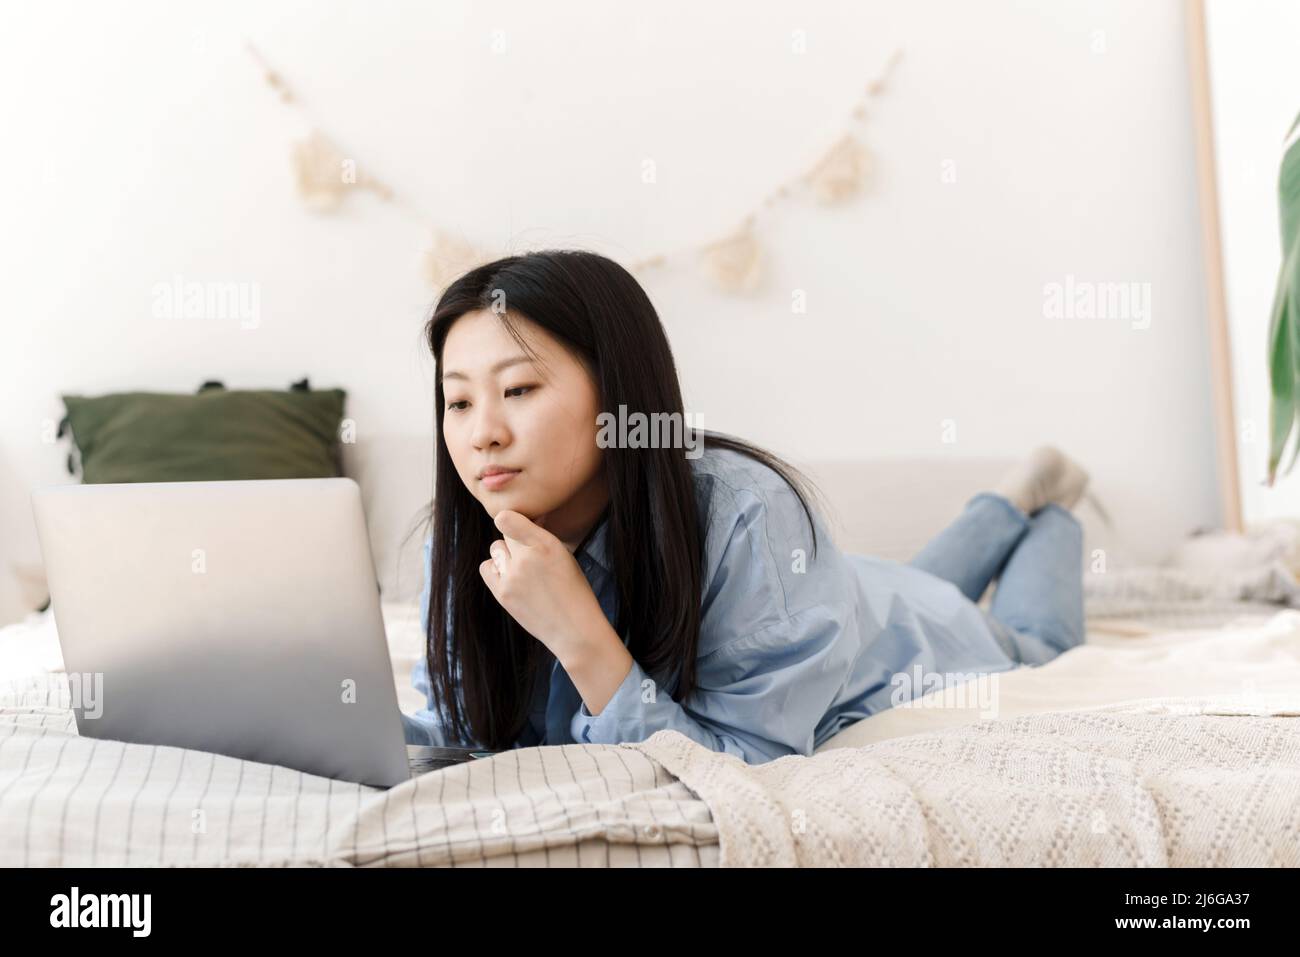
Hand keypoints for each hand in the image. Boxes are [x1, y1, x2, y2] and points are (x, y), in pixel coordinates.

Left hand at [479, 509, 610, 663]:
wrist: (573, 628)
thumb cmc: (573, 589)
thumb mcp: (564, 555)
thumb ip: (541, 536)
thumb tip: (527, 518)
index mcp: (546, 544)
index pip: (506, 518)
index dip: (513, 519)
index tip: (523, 526)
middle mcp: (526, 558)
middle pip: (504, 534)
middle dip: (515, 539)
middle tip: (530, 554)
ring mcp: (511, 577)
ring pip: (495, 549)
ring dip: (506, 554)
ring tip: (522, 568)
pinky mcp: (502, 594)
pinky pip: (487, 567)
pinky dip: (495, 568)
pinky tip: (510, 576)